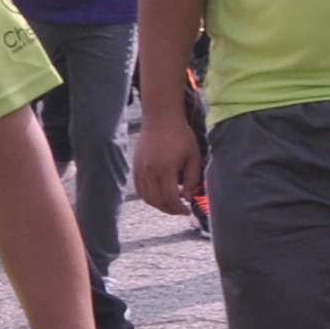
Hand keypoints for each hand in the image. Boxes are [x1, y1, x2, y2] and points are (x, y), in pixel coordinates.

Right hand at [132, 102, 201, 217]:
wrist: (161, 118)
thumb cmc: (181, 135)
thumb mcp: (194, 156)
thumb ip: (192, 179)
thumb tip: (188, 198)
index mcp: (166, 169)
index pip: (170, 198)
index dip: (179, 208)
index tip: (187, 210)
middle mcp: (150, 171)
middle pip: (157, 201)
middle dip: (169, 209)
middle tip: (180, 209)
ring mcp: (140, 169)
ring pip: (146, 197)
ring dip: (159, 204)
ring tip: (171, 203)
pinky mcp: (135, 166)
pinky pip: (139, 188)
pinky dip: (148, 196)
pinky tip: (159, 194)